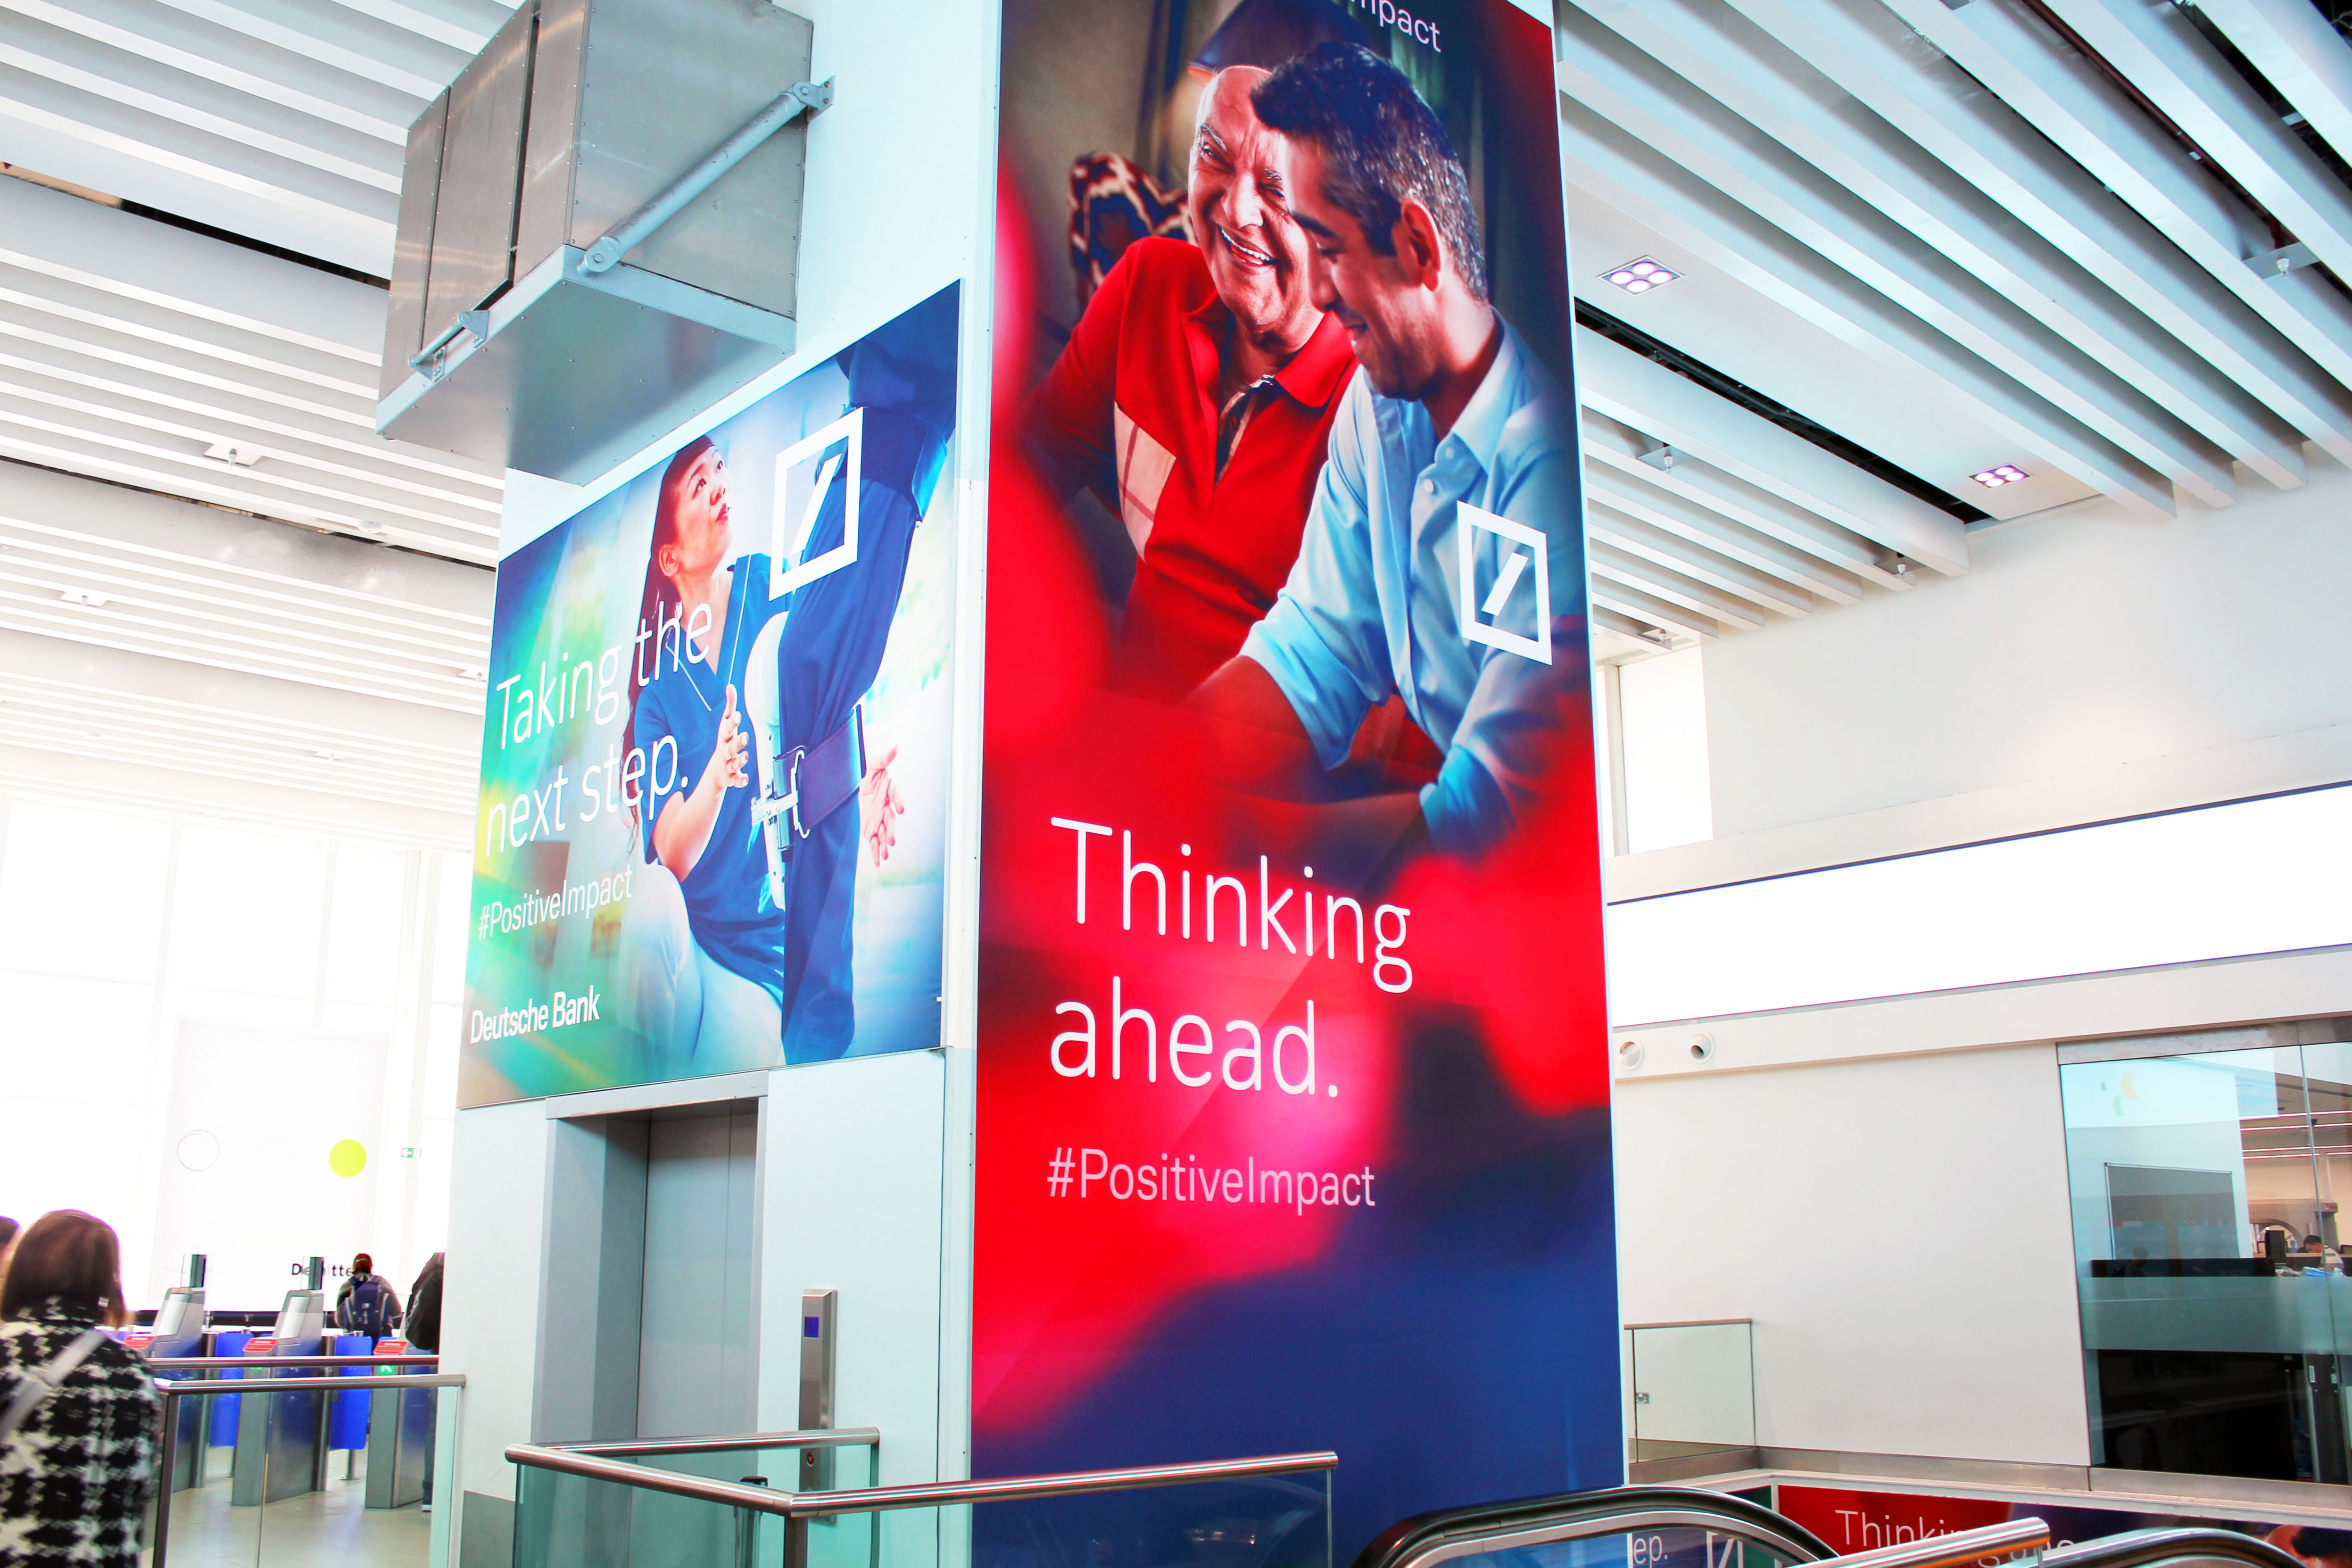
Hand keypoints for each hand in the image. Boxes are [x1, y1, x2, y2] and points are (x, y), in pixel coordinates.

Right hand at [705, 684, 748, 793]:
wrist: (717, 773)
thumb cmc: (725, 744)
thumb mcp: (726, 726)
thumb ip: (730, 706)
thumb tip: (730, 686)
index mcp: (725, 738)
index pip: (727, 729)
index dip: (732, 723)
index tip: (737, 715)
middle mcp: (725, 752)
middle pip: (730, 747)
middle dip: (737, 742)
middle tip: (745, 736)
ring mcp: (728, 765)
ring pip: (733, 763)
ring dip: (739, 760)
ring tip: (745, 756)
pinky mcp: (732, 778)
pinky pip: (736, 780)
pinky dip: (740, 780)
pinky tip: (744, 779)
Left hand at [859, 744, 903, 866]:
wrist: (846, 782)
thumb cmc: (861, 770)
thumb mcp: (870, 762)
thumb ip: (883, 757)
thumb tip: (896, 746)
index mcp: (887, 788)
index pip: (895, 794)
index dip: (899, 801)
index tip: (901, 808)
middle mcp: (885, 805)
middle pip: (891, 819)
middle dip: (892, 831)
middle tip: (892, 840)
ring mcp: (877, 818)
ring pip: (884, 833)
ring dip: (885, 844)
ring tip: (886, 853)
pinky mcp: (869, 828)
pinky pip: (874, 842)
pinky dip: (876, 852)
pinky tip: (878, 862)